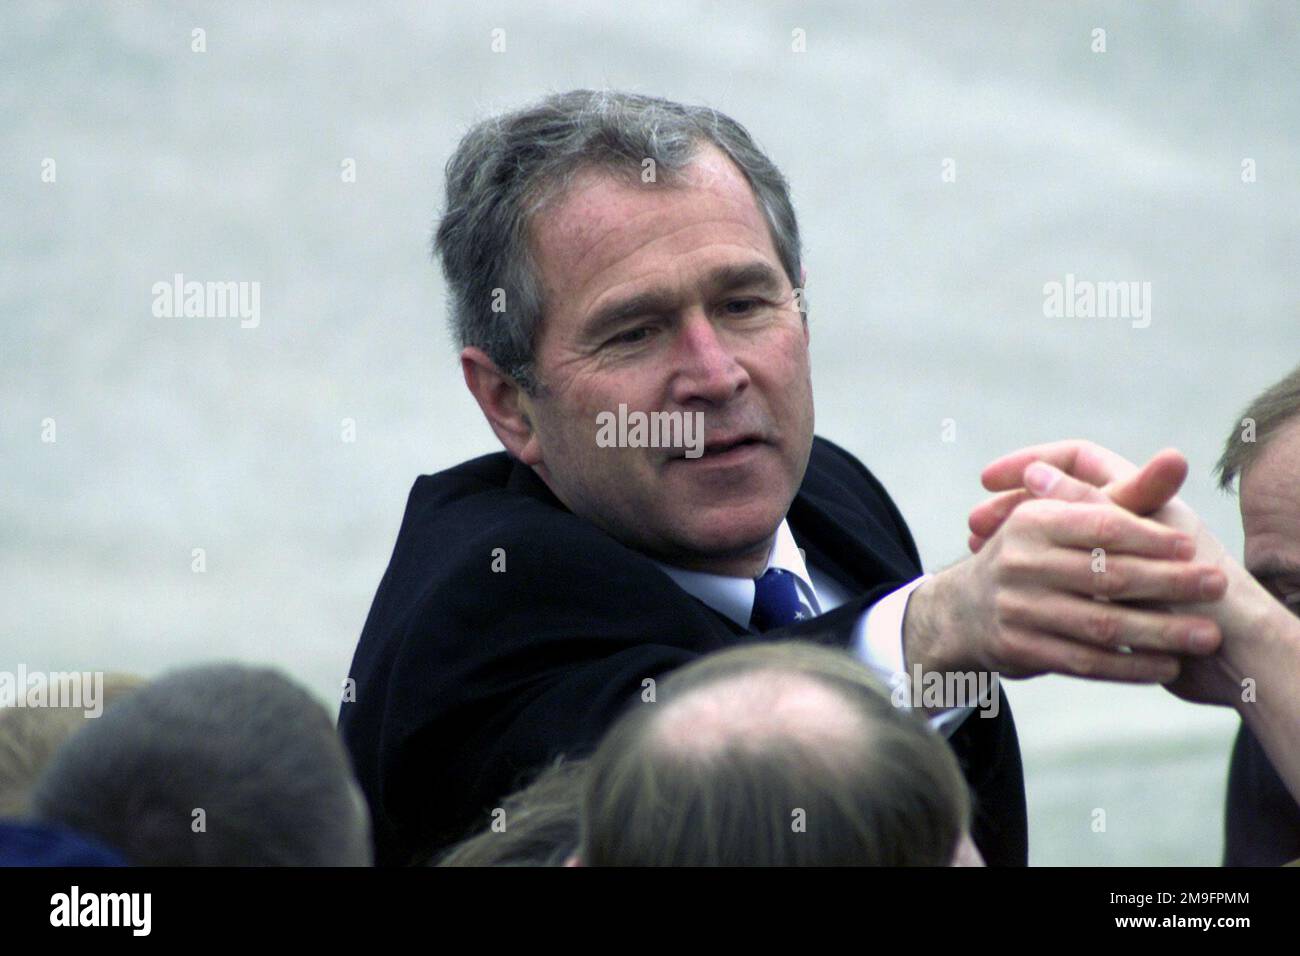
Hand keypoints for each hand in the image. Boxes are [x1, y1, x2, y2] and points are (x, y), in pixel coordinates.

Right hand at [904, 475, 1226, 683]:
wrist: (961, 612)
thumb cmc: (1031, 557)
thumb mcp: (1060, 519)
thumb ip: (1120, 497)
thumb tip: (1175, 460)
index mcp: (1033, 519)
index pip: (1099, 522)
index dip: (1148, 535)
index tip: (1190, 546)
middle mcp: (1019, 561)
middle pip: (1107, 574)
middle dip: (1169, 582)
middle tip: (1215, 586)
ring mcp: (1016, 607)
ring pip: (1101, 623)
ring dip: (1160, 632)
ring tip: (1205, 636)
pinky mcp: (1019, 648)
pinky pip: (1084, 661)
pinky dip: (1129, 666)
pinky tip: (1165, 666)